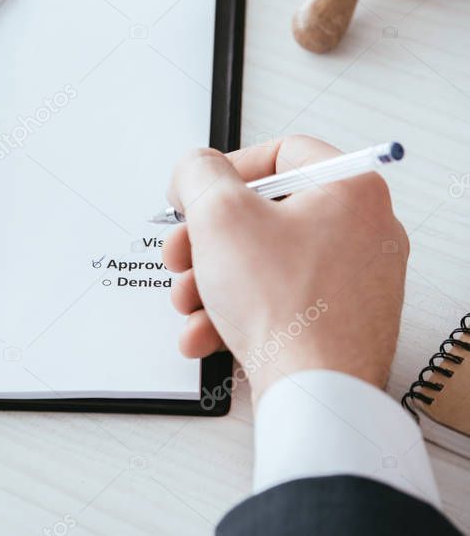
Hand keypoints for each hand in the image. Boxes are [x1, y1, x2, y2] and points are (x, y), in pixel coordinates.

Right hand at [163, 135, 408, 400]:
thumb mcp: (219, 216)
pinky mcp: (339, 322)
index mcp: (352, 191)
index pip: (284, 153)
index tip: (197, 192)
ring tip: (189, 301)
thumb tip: (194, 169)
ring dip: (211, 281)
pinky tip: (205, 331)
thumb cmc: (287, 308)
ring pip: (263, 264)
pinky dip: (235, 314)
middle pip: (265, 215)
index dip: (227, 168)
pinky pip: (276, 303)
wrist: (315, 394)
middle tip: (182, 253)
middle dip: (207, 239)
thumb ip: (197, 173)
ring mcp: (354, 282)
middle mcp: (364, 233)